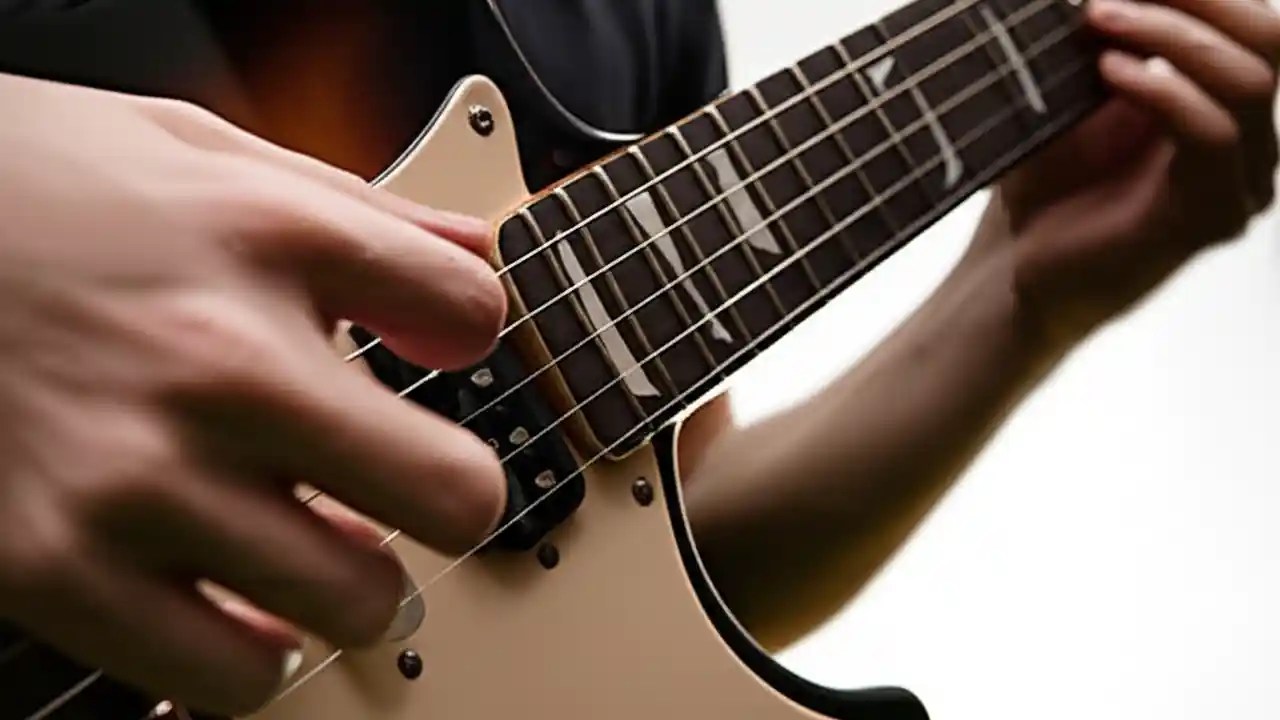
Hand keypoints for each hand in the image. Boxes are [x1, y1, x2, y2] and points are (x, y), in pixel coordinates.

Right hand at [0, 73, 506, 714]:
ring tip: (306, 545)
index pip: (470, 311)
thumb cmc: (27, 189)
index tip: (438, 353)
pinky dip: (252, 652)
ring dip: (349, 579)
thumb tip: (471, 259)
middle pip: (454, 493)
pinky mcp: (52, 567)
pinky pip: (230, 675)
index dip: (471, 338)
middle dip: (446, 496)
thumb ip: (352, 207)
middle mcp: (218, 362)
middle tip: (400, 488)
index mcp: (263, 240)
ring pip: (356, 603)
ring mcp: (138, 477)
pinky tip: (228, 600)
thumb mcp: (196, 149)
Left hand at [973, 0, 1279, 352]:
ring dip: (1171, 36)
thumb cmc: (1044, 180)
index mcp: (1230, 111)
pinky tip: (1109, 70)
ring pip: (1245, 83)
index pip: (1258, 27)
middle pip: (1270, 42)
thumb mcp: (1082, 91)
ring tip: (1098, 16)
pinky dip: (1162, 89)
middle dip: (1199, 0)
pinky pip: (1211, 135)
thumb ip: (1118, 35)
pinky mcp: (1208, 219)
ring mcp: (1239, 186)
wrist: (1013, 265)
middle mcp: (1251, 147)